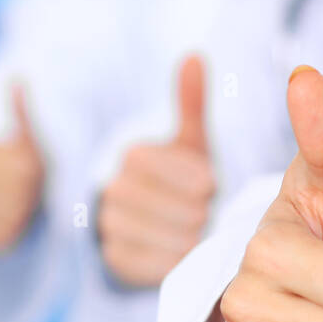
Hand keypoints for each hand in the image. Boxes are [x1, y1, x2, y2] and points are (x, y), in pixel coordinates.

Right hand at [98, 55, 215, 287]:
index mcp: (135, 153)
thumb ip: (192, 103)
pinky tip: (179, 252)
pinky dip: (176, 263)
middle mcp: (115, 187)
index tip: (209, 188)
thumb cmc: (181, 178)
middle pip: (190, 211)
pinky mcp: (113, 260)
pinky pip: (160, 266)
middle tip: (203, 214)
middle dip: (205, 215)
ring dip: (194, 241)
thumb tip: (194, 55)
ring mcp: (111, 224)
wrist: (149, 224)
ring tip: (193, 233)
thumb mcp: (191, 143)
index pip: (198, 180)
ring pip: (177, 240)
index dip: (211, 188)